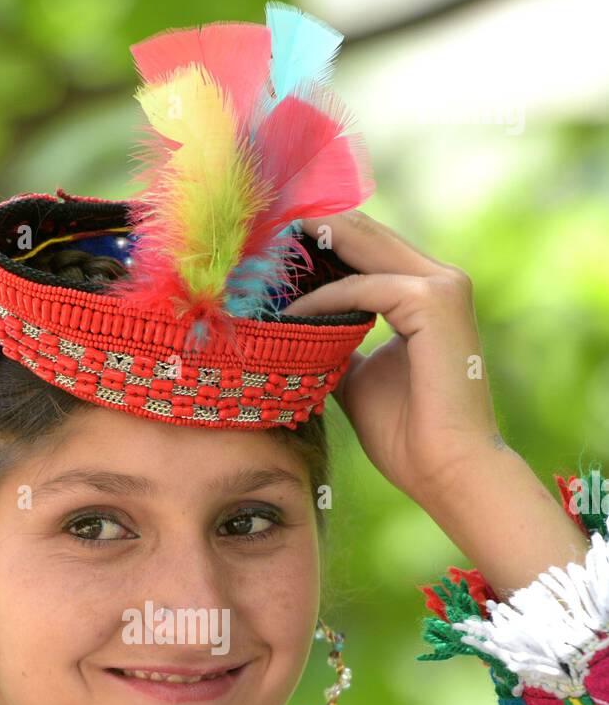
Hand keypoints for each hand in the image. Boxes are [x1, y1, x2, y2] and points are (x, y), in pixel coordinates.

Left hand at [282, 210, 503, 505]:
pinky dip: (320, 300)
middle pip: (362, 232)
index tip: (268, 249)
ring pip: (362, 245)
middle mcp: (440, 279)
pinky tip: (287, 315)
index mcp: (428, 292)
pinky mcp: (433, 301)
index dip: (318, 241)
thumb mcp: (359, 379)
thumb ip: (337, 345)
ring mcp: (442, 286)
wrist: (447, 471)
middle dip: (307, 232)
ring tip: (261, 262)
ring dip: (309, 253)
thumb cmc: (407, 435)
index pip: (366, 246)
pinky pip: (360, 288)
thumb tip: (297, 333)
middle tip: (256, 238)